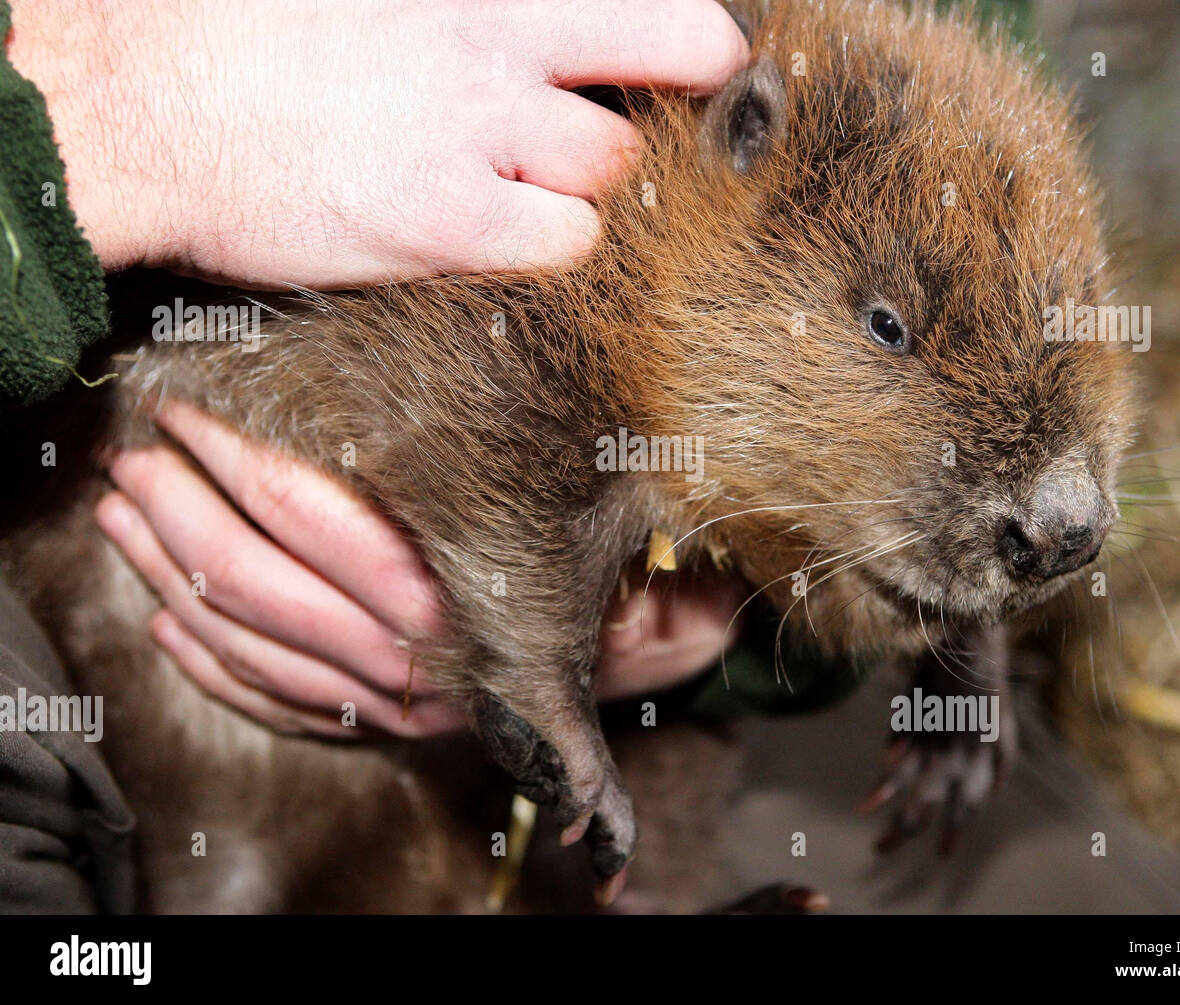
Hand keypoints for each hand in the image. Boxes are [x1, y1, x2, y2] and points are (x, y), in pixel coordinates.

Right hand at [8, 0, 747, 285]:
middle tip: (642, 131)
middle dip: (661, 110)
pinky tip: (501, 234)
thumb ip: (461, 10)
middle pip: (657, 82)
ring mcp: (481, 137)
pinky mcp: (452, 222)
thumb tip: (525, 30)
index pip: (648, 11)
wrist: (153, 102)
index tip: (705, 59)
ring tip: (532, 186)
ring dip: (588, 188)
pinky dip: (550, 245)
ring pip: (609, 175)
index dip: (691, 39)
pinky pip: (562, 244)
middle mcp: (499, 49)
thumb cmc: (246, 34)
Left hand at [95, 402, 742, 737]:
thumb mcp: (570, 488)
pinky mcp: (376, 730)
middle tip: (137, 454)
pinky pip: (269, 706)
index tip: (193, 408)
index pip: (322, 525)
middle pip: (268, 588)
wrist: (635, 645)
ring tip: (126, 516)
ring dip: (174, 578)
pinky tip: (167, 615)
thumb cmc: (599, 554)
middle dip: (189, 516)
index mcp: (461, 599)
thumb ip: (498, 440)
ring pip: (253, 648)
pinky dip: (208, 663)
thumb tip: (434, 350)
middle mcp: (420, 667)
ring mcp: (392, 709)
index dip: (247, 463)